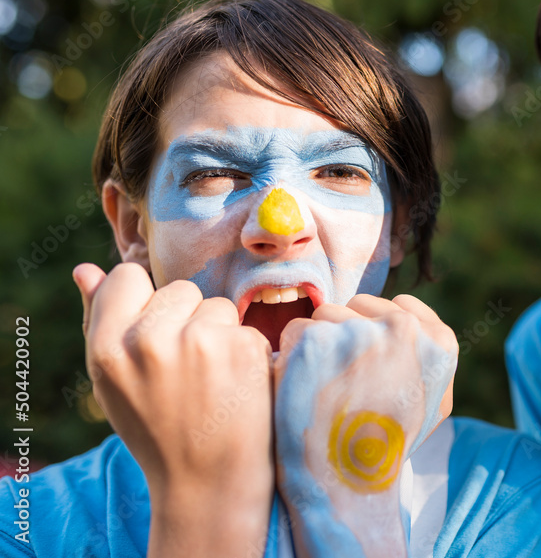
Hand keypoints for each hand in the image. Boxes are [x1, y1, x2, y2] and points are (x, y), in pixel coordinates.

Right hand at [73, 262, 273, 557]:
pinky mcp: (243, 347)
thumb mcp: (113, 383)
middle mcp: (150, 340)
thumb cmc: (157, 428)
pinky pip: (245, 327)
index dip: (146, 301)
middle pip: (179, 289)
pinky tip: (235, 385)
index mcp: (107, 348)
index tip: (156, 333)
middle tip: (186, 368)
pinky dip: (246, 351)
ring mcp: (200, 341)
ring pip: (216, 305)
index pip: (128, 277)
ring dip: (219, 333)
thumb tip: (85, 269)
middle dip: (187, 318)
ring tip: (211, 378)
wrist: (209, 480)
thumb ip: (100, 321)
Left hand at [273, 294, 457, 556]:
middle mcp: (404, 328)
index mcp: (439, 340)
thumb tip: (412, 320)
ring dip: (318, 344)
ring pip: (325, 315)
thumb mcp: (436, 402)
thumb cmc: (390, 445)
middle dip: (346, 335)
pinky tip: (302, 389)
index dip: (376, 337)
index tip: (370, 372)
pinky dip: (290, 357)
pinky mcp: (316, 340)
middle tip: (345, 384)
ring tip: (325, 388)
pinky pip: (294, 331)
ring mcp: (359, 331)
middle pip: (358, 306)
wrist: (349, 483)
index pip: (398, 307)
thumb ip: (430, 355)